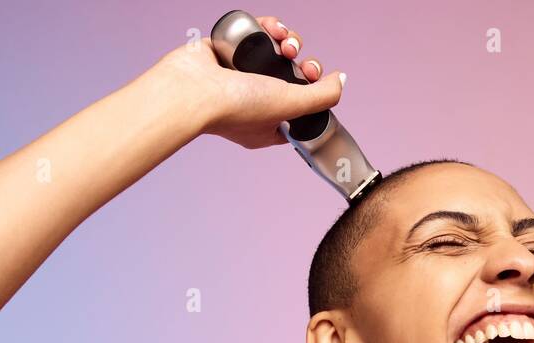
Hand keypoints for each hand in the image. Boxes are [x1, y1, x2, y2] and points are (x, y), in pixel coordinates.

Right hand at [151, 15, 345, 149]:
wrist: (192, 90)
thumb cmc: (235, 108)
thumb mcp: (291, 106)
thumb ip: (322, 96)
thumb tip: (341, 81)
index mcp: (266, 124)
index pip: (299, 107)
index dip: (312, 91)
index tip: (315, 79)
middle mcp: (252, 100)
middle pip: (289, 75)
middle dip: (301, 63)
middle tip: (302, 63)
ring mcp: (237, 76)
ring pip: (273, 51)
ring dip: (286, 41)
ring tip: (284, 42)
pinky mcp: (225, 52)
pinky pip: (253, 34)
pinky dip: (265, 27)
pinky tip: (271, 28)